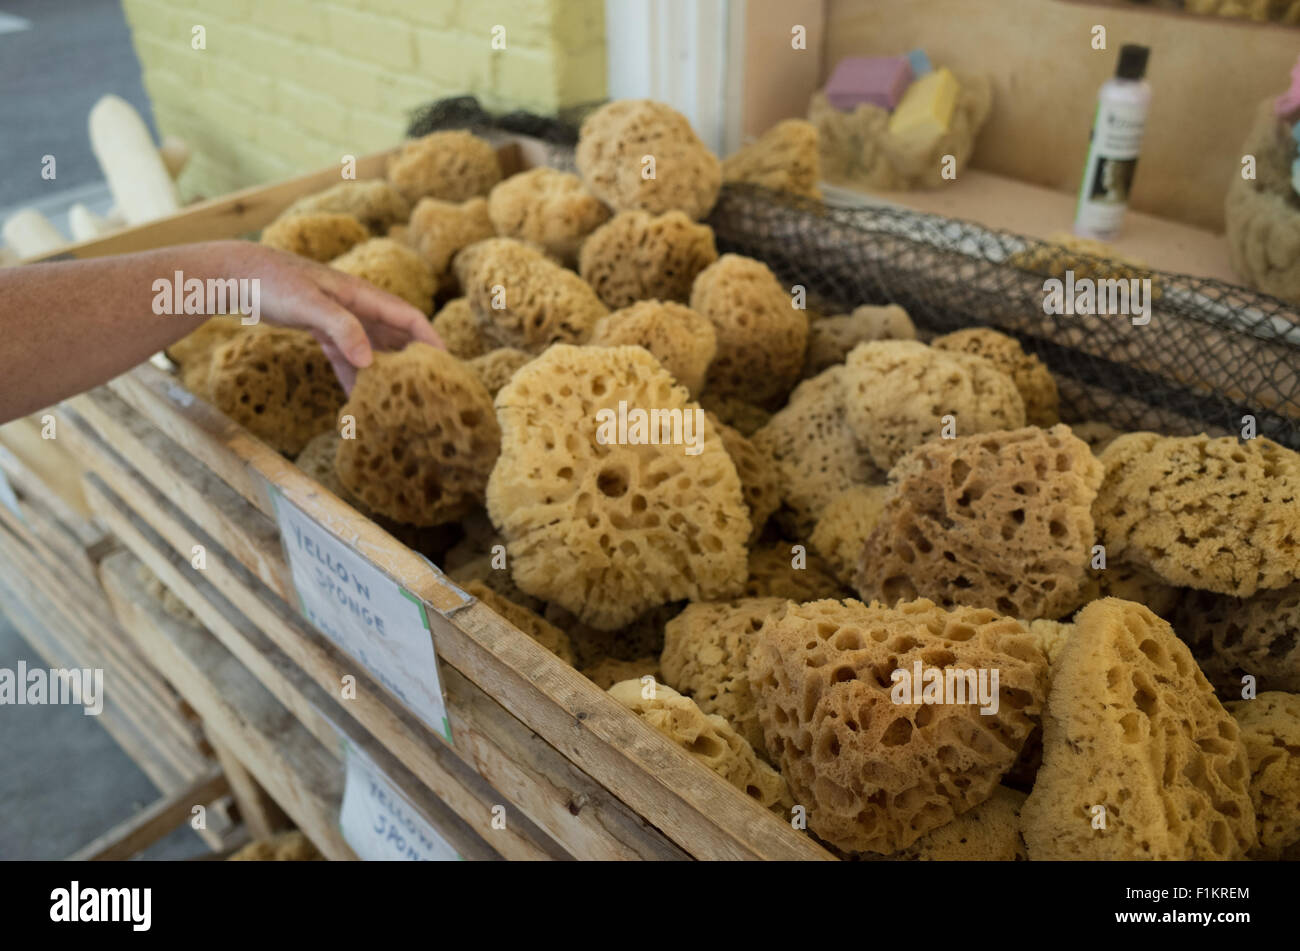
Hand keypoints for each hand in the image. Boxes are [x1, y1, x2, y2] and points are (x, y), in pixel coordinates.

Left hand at [228, 241, 443, 391]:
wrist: (237, 275)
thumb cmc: (273, 281)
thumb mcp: (309, 303)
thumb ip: (342, 328)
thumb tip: (370, 361)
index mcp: (362, 295)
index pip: (408, 317)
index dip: (430, 338)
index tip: (446, 363)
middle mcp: (356, 307)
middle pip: (394, 336)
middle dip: (412, 359)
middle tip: (427, 388)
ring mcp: (339, 319)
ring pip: (371, 349)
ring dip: (382, 372)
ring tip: (394, 400)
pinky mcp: (321, 330)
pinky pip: (346, 357)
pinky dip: (353, 376)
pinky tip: (356, 399)